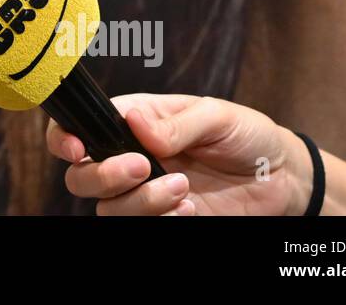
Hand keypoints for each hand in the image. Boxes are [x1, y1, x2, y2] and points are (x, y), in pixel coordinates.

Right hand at [45, 93, 314, 214]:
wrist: (282, 180)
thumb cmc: (247, 136)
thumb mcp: (218, 116)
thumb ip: (176, 122)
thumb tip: (134, 121)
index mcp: (133, 122)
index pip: (79, 127)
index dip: (64, 138)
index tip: (77, 148)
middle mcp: (130, 158)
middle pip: (81, 177)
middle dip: (103, 175)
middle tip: (143, 167)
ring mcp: (144, 194)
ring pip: (108, 209)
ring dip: (140, 202)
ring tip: (183, 189)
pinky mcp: (163, 220)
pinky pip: (139, 229)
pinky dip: (160, 221)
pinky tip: (190, 209)